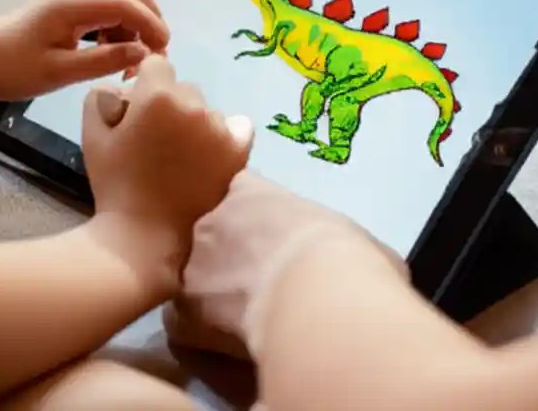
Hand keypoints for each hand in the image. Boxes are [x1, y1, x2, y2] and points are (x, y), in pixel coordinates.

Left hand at [0, 0, 168, 99]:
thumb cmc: (15, 68)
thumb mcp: (59, 73)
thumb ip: (103, 61)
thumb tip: (142, 53)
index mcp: (71, 3)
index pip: (127, 3)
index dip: (151, 25)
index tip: (160, 53)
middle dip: (150, 18)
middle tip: (151, 55)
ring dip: (137, 15)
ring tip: (129, 52)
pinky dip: (122, 12)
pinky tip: (112, 40)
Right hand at [81, 55, 253, 294]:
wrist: (143, 236)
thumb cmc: (113, 185)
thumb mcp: (92, 135)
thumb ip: (102, 96)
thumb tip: (124, 88)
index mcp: (157, 95)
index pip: (157, 65)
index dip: (145, 87)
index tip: (139, 113)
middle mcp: (194, 105)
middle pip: (183, 89)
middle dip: (169, 105)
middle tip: (155, 140)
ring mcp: (219, 129)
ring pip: (207, 109)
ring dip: (195, 122)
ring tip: (180, 155)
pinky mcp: (237, 152)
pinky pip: (239, 126)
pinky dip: (227, 133)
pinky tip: (211, 151)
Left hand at [164, 172, 407, 358]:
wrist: (318, 296)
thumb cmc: (346, 258)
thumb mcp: (352, 236)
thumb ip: (334, 239)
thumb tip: (356, 262)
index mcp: (248, 190)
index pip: (234, 191)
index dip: (247, 217)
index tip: (265, 238)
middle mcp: (208, 219)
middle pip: (205, 235)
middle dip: (223, 257)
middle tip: (253, 283)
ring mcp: (190, 265)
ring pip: (190, 279)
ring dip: (208, 296)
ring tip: (241, 321)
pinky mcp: (181, 312)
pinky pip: (182, 326)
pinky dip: (201, 339)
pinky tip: (228, 348)